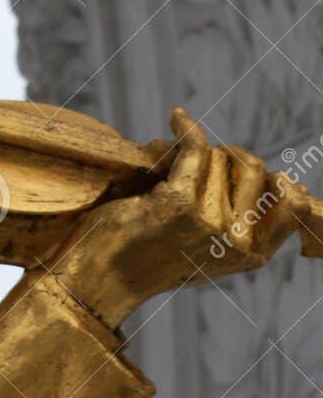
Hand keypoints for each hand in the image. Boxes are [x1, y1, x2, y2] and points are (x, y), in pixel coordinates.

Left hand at [48, 108, 307, 327]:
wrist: (101, 279)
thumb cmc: (150, 260)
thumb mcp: (211, 253)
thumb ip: (244, 227)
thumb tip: (287, 181)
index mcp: (251, 255)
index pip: (294, 206)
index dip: (279, 181)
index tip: (261, 171)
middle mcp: (237, 241)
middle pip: (252, 169)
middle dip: (226, 155)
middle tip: (200, 159)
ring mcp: (209, 222)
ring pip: (219, 157)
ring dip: (195, 149)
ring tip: (171, 158)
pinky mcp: (177, 203)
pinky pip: (194, 149)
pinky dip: (186, 128)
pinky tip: (176, 119)